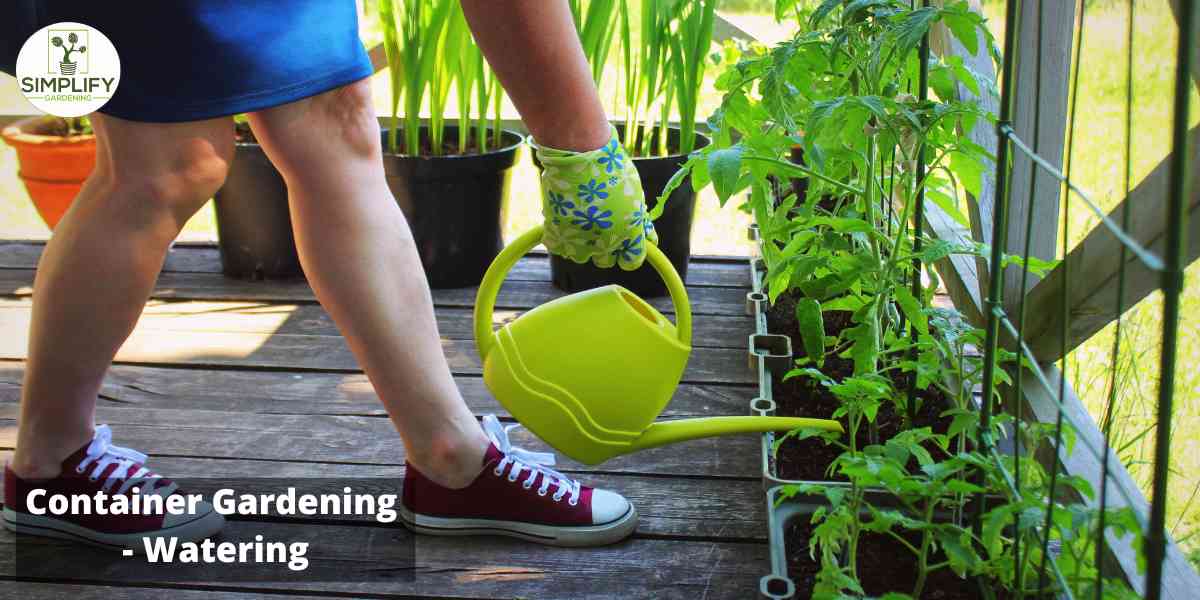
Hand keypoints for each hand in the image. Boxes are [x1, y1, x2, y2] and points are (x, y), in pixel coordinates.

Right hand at [533, 127, 656, 269]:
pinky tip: (567, 218)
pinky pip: (562, 247)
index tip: (626, 240)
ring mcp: (579, 241)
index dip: (630, 252)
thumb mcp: (635, 194)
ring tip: (582, 218)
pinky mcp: (557, 235)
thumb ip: (642, 221)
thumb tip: (651, 239)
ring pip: (582, 256)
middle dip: (606, 246)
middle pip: (606, 260)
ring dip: (583, 243)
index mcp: (629, 234)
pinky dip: (564, 237)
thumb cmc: (610, 169)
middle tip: (601, 222)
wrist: (579, 153)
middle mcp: (606, 243)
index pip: (632, 262)